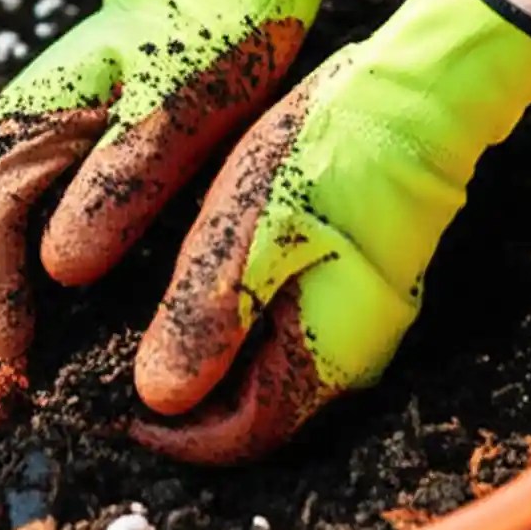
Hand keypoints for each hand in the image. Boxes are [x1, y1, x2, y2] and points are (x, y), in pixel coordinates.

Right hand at [0, 0, 371, 361]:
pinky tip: (66, 291)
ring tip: (43, 341)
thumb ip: (118, 185)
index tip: (21, 357)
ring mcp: (31, 126)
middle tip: (31, 364)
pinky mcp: (58, 135)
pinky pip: (21, 205)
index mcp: (30, 114)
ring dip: (4, 281)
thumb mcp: (180, 109)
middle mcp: (13, 122)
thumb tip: (57, 273)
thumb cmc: (212, 32)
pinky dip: (28, 255)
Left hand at [131, 0, 530, 462]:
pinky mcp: (353, 285)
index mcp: (324, 352)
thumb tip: (156, 396)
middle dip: (182, 404)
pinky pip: (280, 333)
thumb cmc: (332, 156)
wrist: (418, 94)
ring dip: (203, 365)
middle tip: (112, 374)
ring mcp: (356, 320)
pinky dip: (229, 330)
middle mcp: (347, 354)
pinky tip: (189, 297)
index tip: (111, 409)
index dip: (172, 435)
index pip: (238, 435)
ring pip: (264, 374)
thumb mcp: (251, 231)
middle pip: (250, 412)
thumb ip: (206, 316)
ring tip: (135, 336)